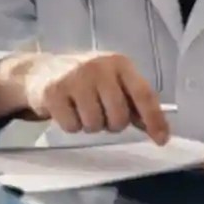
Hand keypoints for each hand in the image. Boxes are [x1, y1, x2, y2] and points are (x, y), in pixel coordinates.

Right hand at [0, 51, 170, 144]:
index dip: (154, 119)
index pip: (144, 94)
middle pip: (119, 117)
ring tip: (82, 110)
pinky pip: (72, 127)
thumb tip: (160, 130)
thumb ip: (134, 103)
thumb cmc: (85, 79)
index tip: (162, 139)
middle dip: (112, 123)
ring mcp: (75, 78)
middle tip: (101, 113)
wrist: (42, 71)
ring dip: (90, 125)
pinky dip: (71, 125)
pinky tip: (67, 110)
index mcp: (120, 63)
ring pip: (95, 124)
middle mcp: (99, 67)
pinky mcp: (54, 92)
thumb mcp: (113, 83)